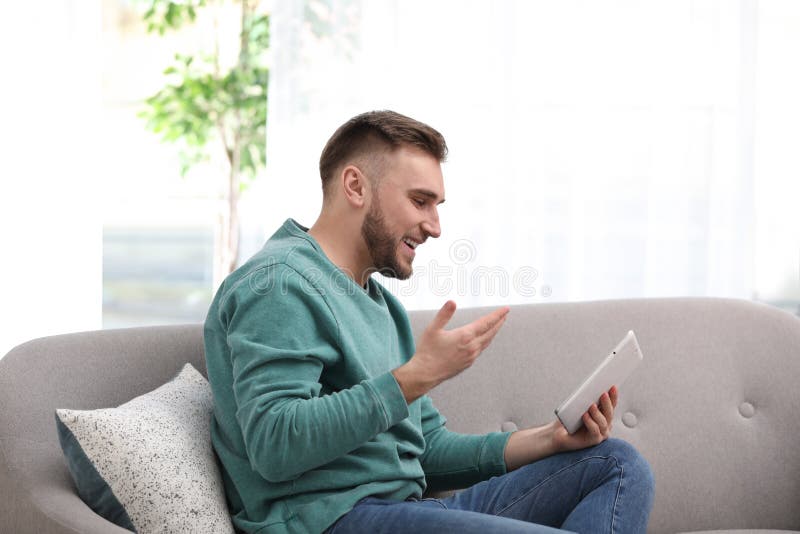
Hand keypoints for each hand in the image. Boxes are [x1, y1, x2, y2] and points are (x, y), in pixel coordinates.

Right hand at [393, 301, 508, 402]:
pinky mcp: (468, 363)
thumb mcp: (433, 329)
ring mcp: (471, 356)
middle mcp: (471, 347)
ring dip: (493, 332)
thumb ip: (444, 314)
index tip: (506, 309)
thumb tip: (452, 302)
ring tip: (497, 325)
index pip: (486, 323)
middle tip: (505, 314)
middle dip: (499, 322)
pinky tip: (483, 340)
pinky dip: (486, 341)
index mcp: (465, 336)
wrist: (425, 374)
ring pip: (487, 342)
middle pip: (490, 332)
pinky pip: (481, 349)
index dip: (497, 315)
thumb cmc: (427, 351)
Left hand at [552, 386, 617, 451]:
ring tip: (592, 405)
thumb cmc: (570, 419)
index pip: (611, 404)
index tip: (612, 386)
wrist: (560, 433)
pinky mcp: (594, 440)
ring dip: (597, 413)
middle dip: (607, 403)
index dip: (613, 396)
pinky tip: (585, 416)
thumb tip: (592, 389)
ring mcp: (601, 433)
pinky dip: (590, 422)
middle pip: (609, 413)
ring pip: (603, 422)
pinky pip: (594, 431)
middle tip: (603, 394)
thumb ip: (587, 399)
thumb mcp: (579, 406)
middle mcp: (605, 424)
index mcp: (604, 414)